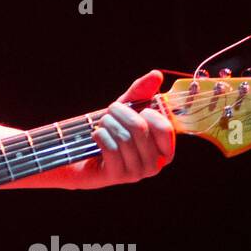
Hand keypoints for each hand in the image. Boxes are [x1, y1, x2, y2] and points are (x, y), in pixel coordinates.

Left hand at [67, 70, 174, 189]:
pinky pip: (110, 148)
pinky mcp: (117, 176)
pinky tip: (97, 135)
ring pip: (123, 137)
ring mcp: (136, 174)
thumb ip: (143, 92)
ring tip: (102, 122)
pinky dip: (100, 135)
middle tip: (111, 110)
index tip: (138, 109)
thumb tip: (157, 74)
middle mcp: (154, 165)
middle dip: (121, 113)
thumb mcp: (128, 110)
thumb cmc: (112, 132)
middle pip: (140, 129)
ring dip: (108, 123)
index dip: (148, 113)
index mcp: (164, 150)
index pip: (165, 128)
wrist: (84, 156)